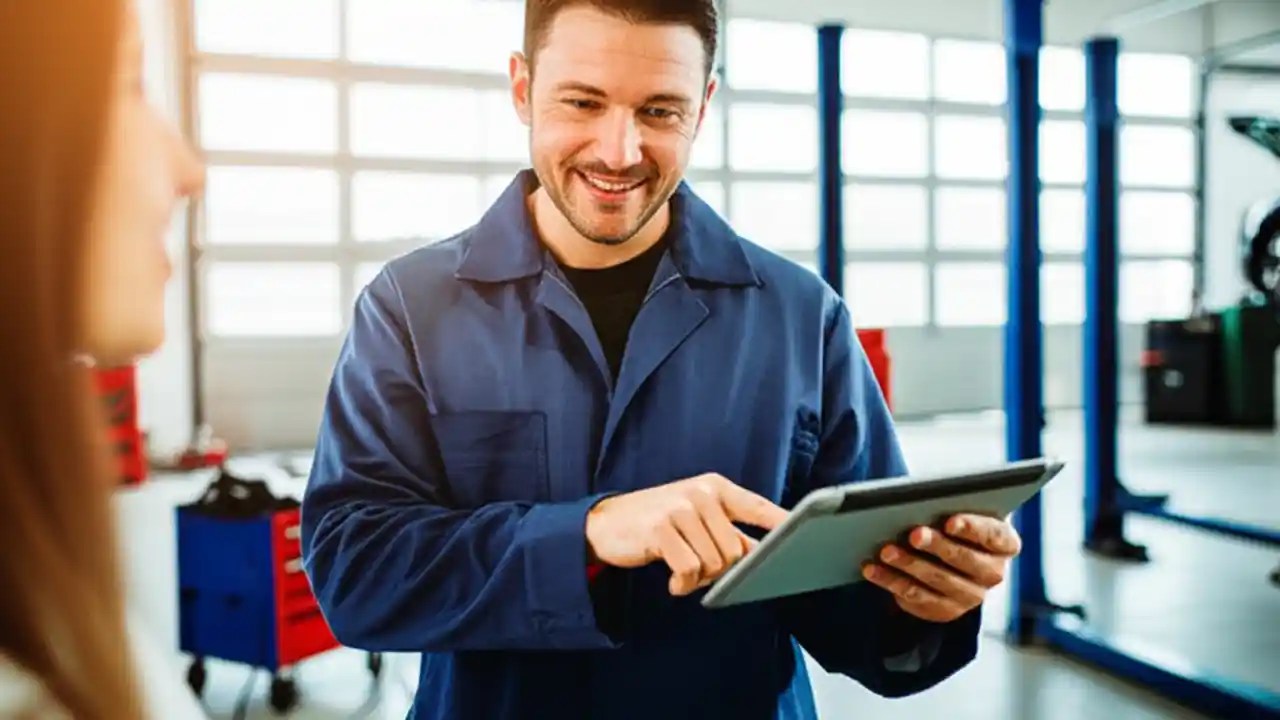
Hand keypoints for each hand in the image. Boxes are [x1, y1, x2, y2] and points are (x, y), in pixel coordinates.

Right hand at [585, 474, 788, 595]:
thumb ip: (728, 533)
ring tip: (680, 569)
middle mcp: (701, 494)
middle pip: (737, 550)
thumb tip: (764, 555)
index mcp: (715, 488)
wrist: (606, 525)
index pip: (759, 508)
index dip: (783, 523)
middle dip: (721, 570)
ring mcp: (681, 509)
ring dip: (698, 579)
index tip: (806, 532)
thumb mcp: (696, 520)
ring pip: (715, 564)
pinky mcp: (661, 528)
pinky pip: (690, 570)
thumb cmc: (657, 524)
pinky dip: (682, 584)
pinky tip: (671, 580)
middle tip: (695, 567)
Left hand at [861, 513, 1021, 622]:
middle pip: (965, 561)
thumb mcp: (957, 510)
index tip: (950, 521)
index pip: (995, 536)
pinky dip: (891, 581)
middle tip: (914, 534)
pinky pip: (915, 597)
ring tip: (885, 551)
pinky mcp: (944, 610)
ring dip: (909, 565)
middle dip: (937, 546)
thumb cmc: (951, 522)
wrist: (945, 554)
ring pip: (937, 581)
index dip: (973, 529)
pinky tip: (872, 569)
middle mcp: (993, 573)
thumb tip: (917, 499)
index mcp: (1004, 543)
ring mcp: (970, 596)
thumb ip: (948, 505)